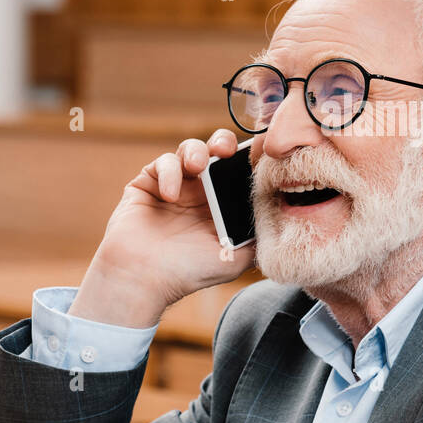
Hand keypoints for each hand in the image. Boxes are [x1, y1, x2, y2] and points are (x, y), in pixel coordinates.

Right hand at [69, 129, 256, 328]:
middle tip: (225, 150)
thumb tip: (278, 209)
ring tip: (197, 167)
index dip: (246, 158)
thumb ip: (256, 234)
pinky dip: (169, 172)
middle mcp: (199, 192)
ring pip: (189, 149)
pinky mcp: (147, 183)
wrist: (144, 279)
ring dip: (196, 151)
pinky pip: (162, 163)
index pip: (238, 171)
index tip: (254, 156)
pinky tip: (170, 195)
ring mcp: (173, 186)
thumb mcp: (235, 258)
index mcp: (222, 205)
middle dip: (223, 142)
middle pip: (216, 152)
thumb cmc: (189, 272)